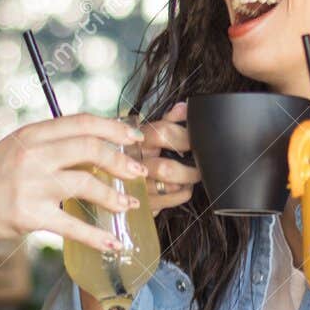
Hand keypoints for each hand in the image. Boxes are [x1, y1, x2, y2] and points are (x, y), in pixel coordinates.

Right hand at [0, 113, 148, 252]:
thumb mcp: (19, 147)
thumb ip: (52, 143)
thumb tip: (95, 143)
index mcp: (34, 134)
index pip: (82, 122)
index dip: (114, 128)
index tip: (135, 138)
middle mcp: (33, 155)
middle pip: (90, 149)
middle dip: (121, 161)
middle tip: (140, 172)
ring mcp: (31, 184)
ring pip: (85, 185)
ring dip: (114, 197)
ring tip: (130, 205)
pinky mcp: (30, 214)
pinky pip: (72, 226)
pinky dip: (97, 236)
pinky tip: (113, 242)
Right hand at [137, 101, 200, 215]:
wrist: (109, 176)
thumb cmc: (135, 152)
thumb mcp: (147, 132)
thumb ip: (167, 120)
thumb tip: (184, 108)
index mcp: (138, 140)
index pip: (163, 133)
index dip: (185, 138)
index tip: (197, 142)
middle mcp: (135, 163)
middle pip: (166, 168)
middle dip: (190, 170)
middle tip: (200, 166)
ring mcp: (136, 184)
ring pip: (169, 187)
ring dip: (187, 182)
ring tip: (190, 176)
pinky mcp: (141, 202)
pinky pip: (169, 200)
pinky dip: (182, 194)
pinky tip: (182, 187)